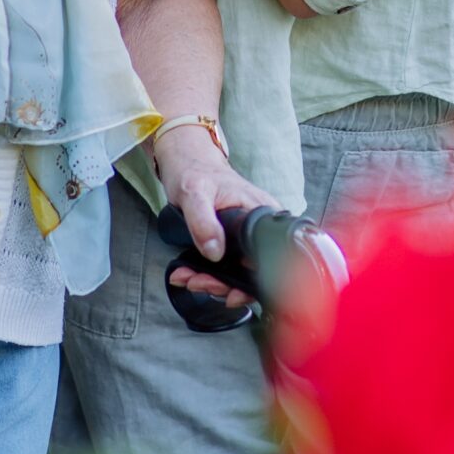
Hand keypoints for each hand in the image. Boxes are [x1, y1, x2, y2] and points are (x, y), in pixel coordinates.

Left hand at [155, 124, 278, 309]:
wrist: (185, 160)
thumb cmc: (194, 169)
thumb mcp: (195, 193)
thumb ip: (203, 222)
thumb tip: (215, 252)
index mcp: (260, 212)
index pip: (268, 257)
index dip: (252, 282)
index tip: (230, 293)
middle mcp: (258, 225)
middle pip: (252, 271)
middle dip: (224, 285)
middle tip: (199, 283)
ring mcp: (244, 234)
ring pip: (237, 271)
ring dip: (211, 281)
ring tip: (187, 277)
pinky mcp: (231, 239)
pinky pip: (224, 264)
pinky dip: (204, 273)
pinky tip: (185, 273)